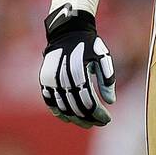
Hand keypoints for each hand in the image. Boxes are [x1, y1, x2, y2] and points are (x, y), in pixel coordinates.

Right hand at [40, 4, 115, 127]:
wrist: (67, 31)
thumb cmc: (89, 44)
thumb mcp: (103, 57)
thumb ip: (108, 79)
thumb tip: (111, 101)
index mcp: (78, 72)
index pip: (89, 102)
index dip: (99, 114)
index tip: (108, 119)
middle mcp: (62, 78)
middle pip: (76, 107)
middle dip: (90, 118)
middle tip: (101, 123)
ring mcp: (51, 80)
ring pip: (63, 107)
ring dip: (76, 118)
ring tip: (87, 123)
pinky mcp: (44, 80)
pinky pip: (50, 101)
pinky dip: (59, 112)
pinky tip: (68, 118)